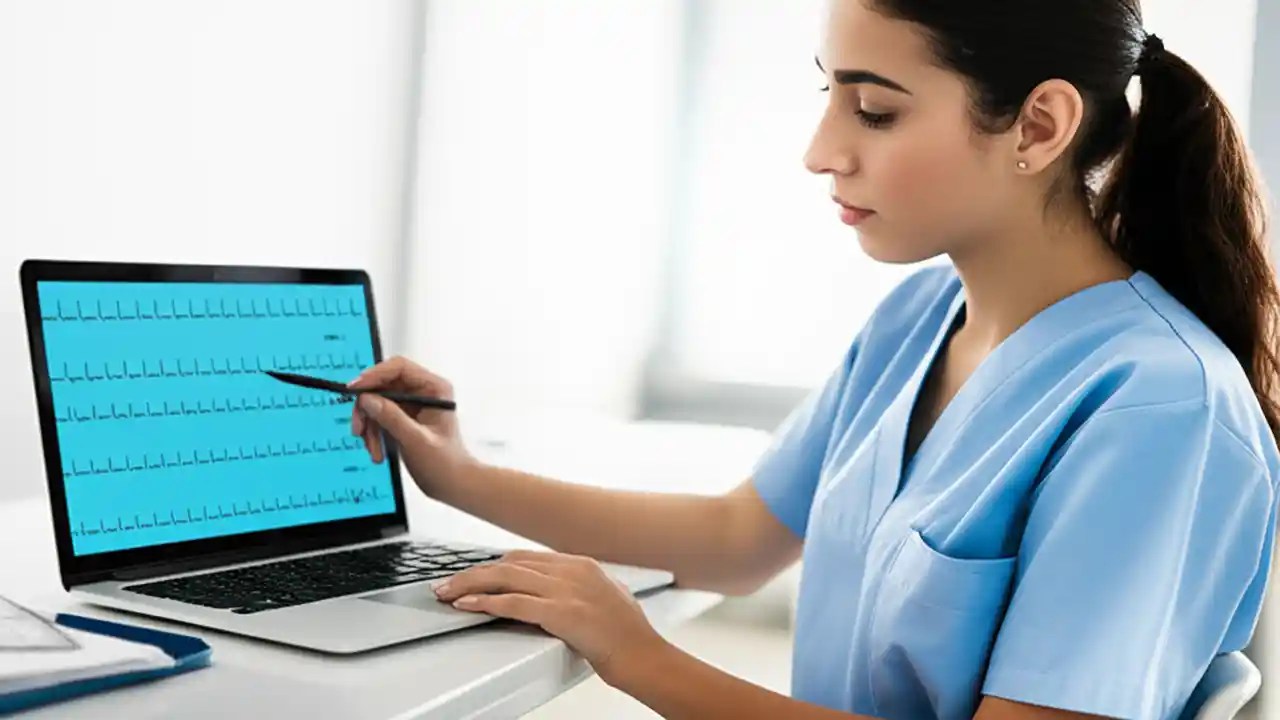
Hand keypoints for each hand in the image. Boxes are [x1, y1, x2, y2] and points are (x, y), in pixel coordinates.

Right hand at [348, 356, 475, 496]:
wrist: (452, 485)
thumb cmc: (445, 464)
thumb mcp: (416, 440)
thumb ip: (391, 418)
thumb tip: (367, 399)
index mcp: (434, 389)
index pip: (399, 368)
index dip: (374, 375)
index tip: (354, 390)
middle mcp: (423, 392)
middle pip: (383, 386)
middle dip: (368, 409)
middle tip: (358, 430)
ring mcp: (413, 405)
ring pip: (377, 403)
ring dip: (370, 426)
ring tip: (373, 450)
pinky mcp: (404, 419)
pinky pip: (379, 418)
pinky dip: (374, 434)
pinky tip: (377, 451)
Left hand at [433, 551, 668, 682]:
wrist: (645, 657)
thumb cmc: (627, 636)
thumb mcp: (605, 597)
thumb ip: (579, 587)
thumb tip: (552, 590)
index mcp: (581, 564)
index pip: (525, 557)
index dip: (493, 566)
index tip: (472, 574)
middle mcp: (572, 570)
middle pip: (509, 563)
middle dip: (473, 572)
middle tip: (447, 583)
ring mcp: (567, 589)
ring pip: (505, 578)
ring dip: (469, 584)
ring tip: (447, 593)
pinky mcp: (562, 613)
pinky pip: (514, 603)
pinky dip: (486, 602)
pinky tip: (468, 605)